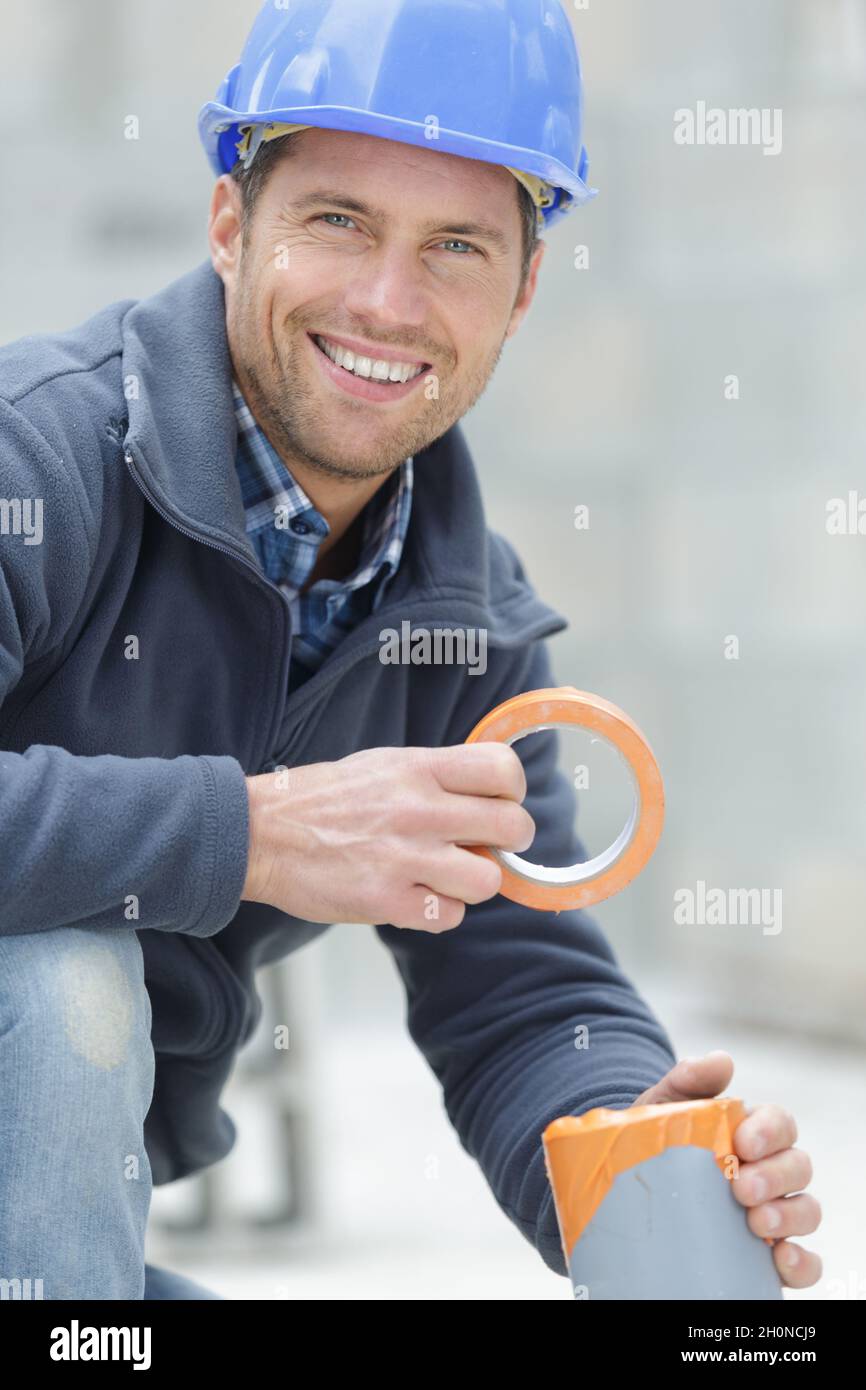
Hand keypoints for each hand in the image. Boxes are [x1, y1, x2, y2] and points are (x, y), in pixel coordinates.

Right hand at [241, 743, 534, 930]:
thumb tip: (487, 797)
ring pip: (488, 880)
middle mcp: (419, 809)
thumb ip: (436, 778)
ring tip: (442, 876)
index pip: (504, 770)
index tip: (500, 805)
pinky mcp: (387, 902)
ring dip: (472, 884)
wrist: (259, 834)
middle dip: (507, 843)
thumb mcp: (383, 765)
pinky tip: (413, 897)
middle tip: (483, 848)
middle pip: (512, 827)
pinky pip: (449, 916)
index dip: (513, 792)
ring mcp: (405, 857)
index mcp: (418, 769)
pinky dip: (438, 912)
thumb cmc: (320, 800)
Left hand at [632, 1050, 821, 1288]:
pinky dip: (802, 1263)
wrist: (629, 1183)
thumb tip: (722, 1060)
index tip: (743, 1144)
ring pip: (807, 1210)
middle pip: (798, 1167)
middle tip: (741, 1188)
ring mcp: (774, 1210)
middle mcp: (771, 1169)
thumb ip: (689, 1079)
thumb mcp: (663, 1105)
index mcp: (753, 1130)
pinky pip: (804, 1261)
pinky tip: (781, 1260)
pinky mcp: (769, 1252)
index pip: (781, 1124)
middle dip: (775, 1176)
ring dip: (789, 1216)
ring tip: (757, 1224)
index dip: (770, 1132)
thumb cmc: (656, 1139)